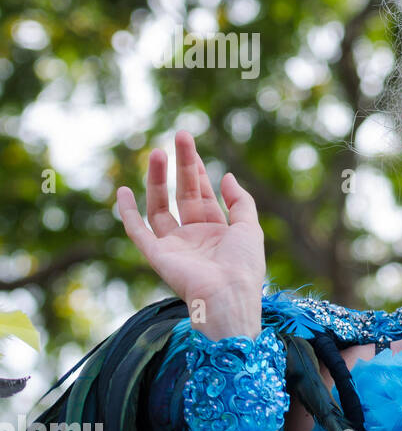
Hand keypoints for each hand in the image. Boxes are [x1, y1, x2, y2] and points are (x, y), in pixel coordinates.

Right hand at [117, 131, 265, 334]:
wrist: (228, 295)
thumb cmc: (244, 266)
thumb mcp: (250, 227)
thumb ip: (240, 201)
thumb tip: (226, 176)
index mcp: (216, 231)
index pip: (202, 194)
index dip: (197, 170)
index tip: (190, 146)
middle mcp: (192, 236)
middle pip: (182, 194)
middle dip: (181, 166)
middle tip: (180, 135)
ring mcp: (173, 245)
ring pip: (159, 206)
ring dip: (157, 180)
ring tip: (158, 153)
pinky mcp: (156, 254)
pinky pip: (137, 231)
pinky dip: (127, 212)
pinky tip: (123, 191)